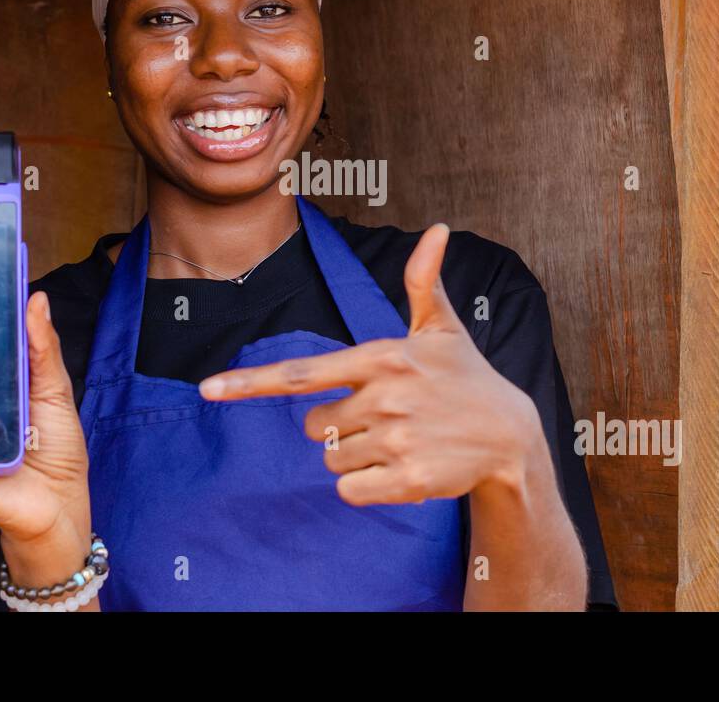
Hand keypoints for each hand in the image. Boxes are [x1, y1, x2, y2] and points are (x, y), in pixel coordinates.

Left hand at [198, 224, 544, 504]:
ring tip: (399, 441)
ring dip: (356, 457)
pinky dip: (367, 485)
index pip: (301, 375)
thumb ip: (424, 282)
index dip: (249, 383)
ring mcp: (396, 440)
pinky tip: (400, 469)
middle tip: (383, 417)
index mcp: (381, 358)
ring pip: (332, 460)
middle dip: (338, 426)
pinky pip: (350, 490)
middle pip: (313, 427)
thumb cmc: (467, 377)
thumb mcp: (443, 329)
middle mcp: (385, 398)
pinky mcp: (407, 480)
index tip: (207, 390)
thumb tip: (438, 229)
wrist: (511, 437)